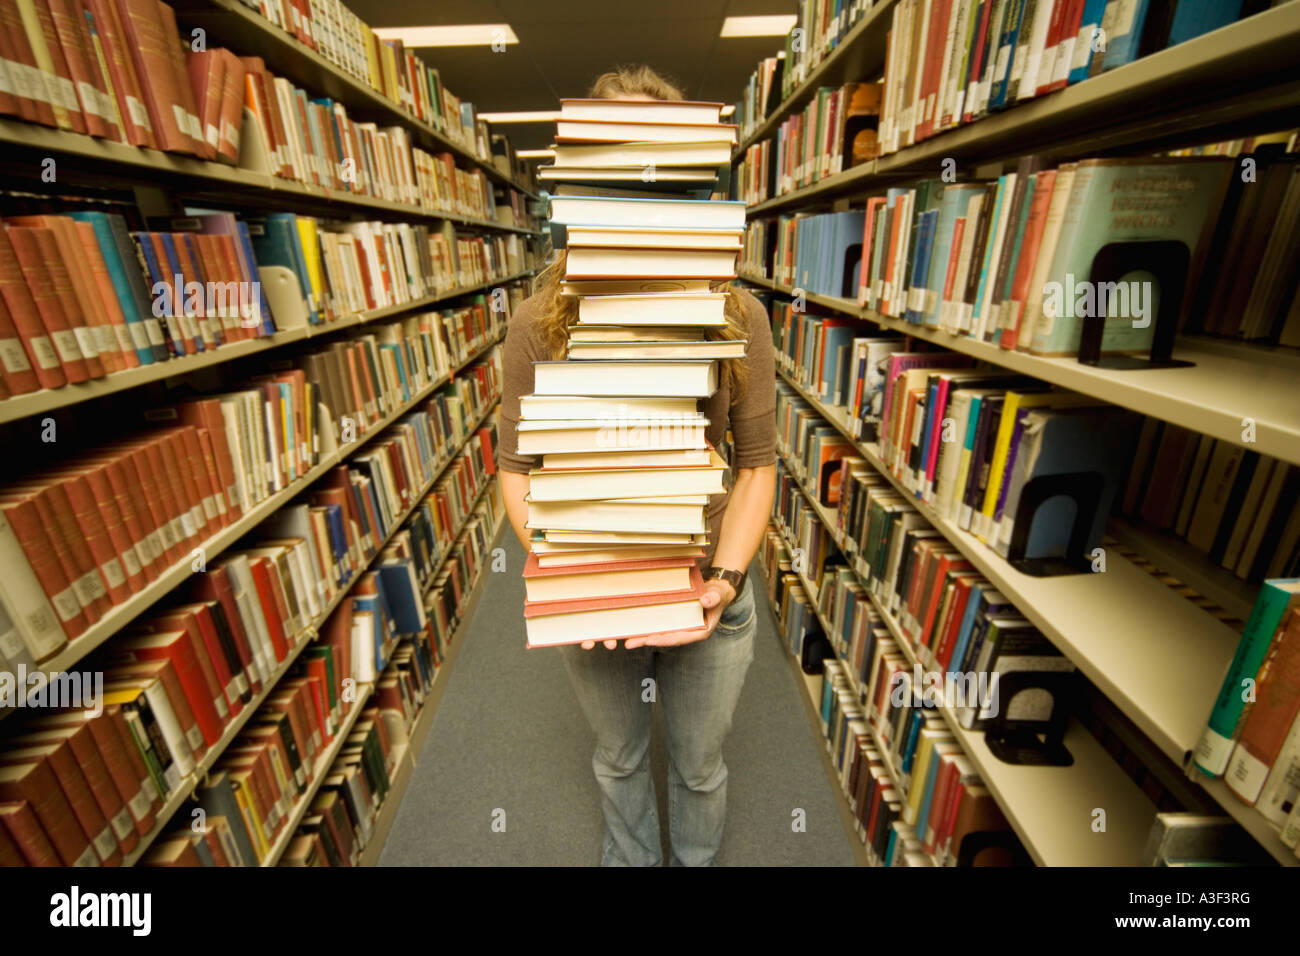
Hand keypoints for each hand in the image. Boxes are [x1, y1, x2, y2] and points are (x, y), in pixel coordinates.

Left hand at [621, 579, 736, 649]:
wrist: (716, 591)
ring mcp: (681, 628)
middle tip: (629, 643)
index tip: (649, 639)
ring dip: (644, 637)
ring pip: (661, 634)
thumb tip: (706, 600)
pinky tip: (635, 629)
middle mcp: (688, 633)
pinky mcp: (675, 622)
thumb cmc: (717, 594)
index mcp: (700, 631)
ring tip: (627, 640)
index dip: (664, 639)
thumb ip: (713, 598)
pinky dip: (649, 628)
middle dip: (648, 641)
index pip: (679, 637)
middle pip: (666, 639)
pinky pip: (660, 627)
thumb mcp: (717, 595)